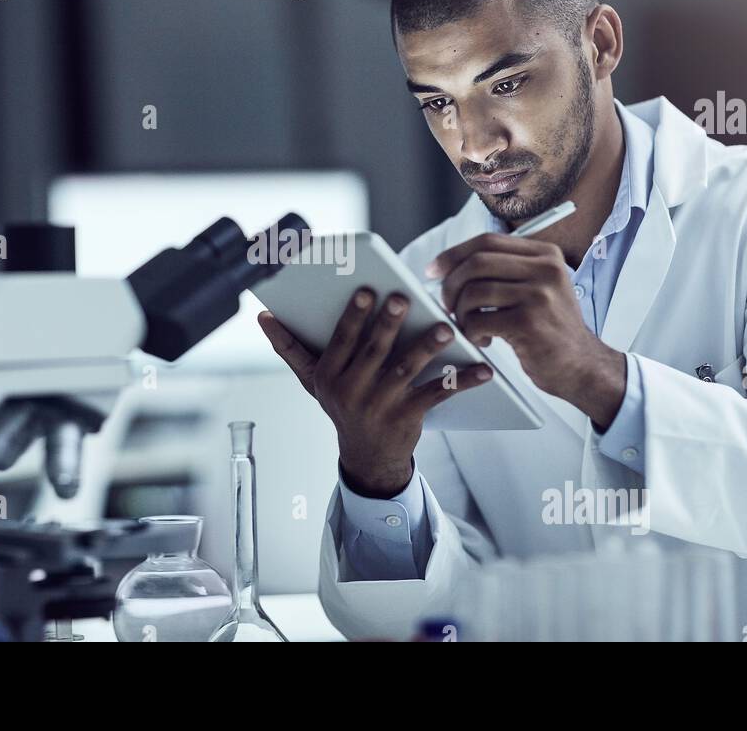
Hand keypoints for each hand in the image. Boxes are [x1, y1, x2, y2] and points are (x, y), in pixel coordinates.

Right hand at [258, 289, 492, 497]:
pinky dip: (461, 381)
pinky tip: (483, 369)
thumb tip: (263, 317)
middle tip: (403, 297)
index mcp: (328, 377)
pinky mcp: (408, 418)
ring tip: (445, 329)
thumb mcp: (313, 380)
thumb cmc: (342, 404)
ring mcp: (380, 406)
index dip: (353, 317)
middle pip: (373, 352)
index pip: (341, 342)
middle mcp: (352, 392)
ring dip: (427, 348)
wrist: (366, 456)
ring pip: (406, 371)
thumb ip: (290, 348)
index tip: (366, 292)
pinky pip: (437, 395)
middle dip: (388, 324)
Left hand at [427, 233, 626, 428]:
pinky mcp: (528, 323)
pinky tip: (485, 339)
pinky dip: (472, 332)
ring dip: (460, 312)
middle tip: (447, 305)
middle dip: (451, 285)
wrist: (581, 366)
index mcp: (546, 254)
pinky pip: (478, 320)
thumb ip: (505, 269)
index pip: (487, 242)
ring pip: (473, 292)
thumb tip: (449, 265)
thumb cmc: (550, 328)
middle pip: (476, 263)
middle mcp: (546, 269)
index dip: (453, 255)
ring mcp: (538, 295)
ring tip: (470, 325)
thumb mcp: (539, 287)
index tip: (433, 271)